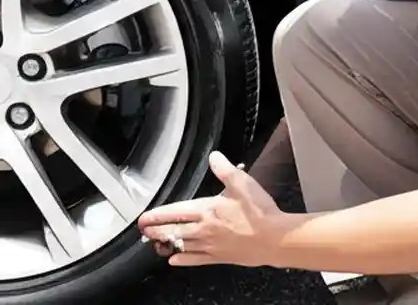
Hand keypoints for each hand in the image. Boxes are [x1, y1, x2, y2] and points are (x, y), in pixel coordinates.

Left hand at [136, 150, 282, 266]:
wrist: (274, 238)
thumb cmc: (259, 212)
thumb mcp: (242, 183)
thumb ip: (224, 169)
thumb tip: (214, 156)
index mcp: (207, 210)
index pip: (176, 212)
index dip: (158, 214)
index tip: (145, 217)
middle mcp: (204, 229)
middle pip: (174, 230)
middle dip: (156, 230)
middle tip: (143, 231)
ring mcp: (211, 245)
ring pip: (182, 245)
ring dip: (166, 243)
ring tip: (153, 243)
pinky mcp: (220, 257)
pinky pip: (196, 260)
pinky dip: (183, 260)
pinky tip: (174, 261)